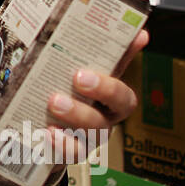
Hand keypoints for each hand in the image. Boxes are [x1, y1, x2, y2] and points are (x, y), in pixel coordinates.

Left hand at [45, 29, 148, 160]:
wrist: (45, 130)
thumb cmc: (72, 95)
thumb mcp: (87, 73)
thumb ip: (109, 54)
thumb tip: (139, 32)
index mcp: (111, 100)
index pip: (123, 92)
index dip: (112, 80)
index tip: (89, 68)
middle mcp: (105, 119)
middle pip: (115, 110)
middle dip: (101, 91)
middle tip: (78, 77)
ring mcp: (90, 138)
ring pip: (93, 132)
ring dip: (76, 115)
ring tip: (54, 102)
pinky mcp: (72, 152)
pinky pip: (73, 153)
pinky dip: (62, 144)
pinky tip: (48, 132)